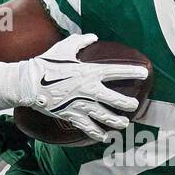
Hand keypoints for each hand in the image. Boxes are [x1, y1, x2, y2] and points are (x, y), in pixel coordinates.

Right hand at [0, 33, 149, 142]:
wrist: (29, 83)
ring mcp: (81, 105)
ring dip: (116, 122)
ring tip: (124, 123)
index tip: (145, 73)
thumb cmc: (47, 63)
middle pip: (115, 100)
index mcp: (89, 72)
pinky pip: (88, 128)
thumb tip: (93, 37)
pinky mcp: (72, 116)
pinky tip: (105, 137)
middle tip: (135, 105)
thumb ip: (81, 41)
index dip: (132, 72)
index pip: (116, 72)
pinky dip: (97, 134)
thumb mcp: (64, 47)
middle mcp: (89, 90)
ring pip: (105, 117)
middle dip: (128, 104)